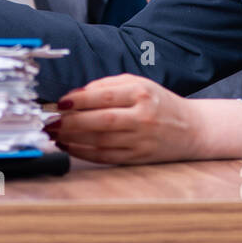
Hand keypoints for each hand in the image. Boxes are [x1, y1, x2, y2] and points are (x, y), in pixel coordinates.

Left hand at [48, 74, 241, 164]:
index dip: (78, 100)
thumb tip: (73, 96)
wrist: (191, 129)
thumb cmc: (159, 102)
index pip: (104, 96)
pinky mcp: (138, 157)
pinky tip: (69, 146)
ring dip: (73, 139)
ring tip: (55, 135)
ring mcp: (141, 140)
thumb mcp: (137, 84)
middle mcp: (143, 117)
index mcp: (141, 93)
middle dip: (70, 123)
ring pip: (100, 142)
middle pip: (100, 122)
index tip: (59, 102)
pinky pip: (105, 157)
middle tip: (50, 122)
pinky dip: (84, 153)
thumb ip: (105, 86)